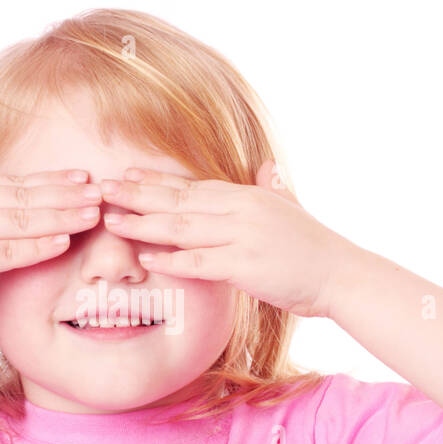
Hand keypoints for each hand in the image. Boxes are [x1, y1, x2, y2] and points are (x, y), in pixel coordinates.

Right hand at [0, 168, 102, 330]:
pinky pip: (8, 251)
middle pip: (24, 196)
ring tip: (93, 215)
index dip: (54, 178)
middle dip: (67, 193)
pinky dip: (38, 247)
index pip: (17, 182)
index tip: (85, 176)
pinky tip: (65, 243)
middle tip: (101, 192)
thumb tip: (29, 210)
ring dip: (62, 216)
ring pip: (21, 220)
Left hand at [99, 160, 353, 318]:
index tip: (124, 175)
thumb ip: (273, 188)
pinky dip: (171, 260)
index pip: (190, 184)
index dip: (155, 180)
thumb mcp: (292, 208)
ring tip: (111, 221)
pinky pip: (199, 262)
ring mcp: (242, 236)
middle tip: (101, 191)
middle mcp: (240, 209)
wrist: (341, 275)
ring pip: (182, 227)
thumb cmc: (315, 248)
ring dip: (143, 224)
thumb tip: (267, 168)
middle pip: (178, 200)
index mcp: (246, 195)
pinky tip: (145, 259)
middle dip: (136, 195)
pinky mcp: (245, 265)